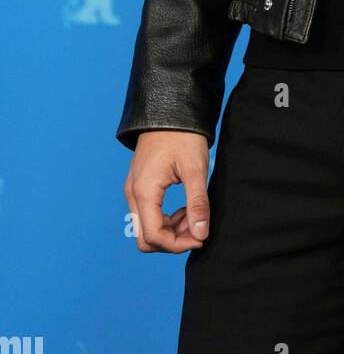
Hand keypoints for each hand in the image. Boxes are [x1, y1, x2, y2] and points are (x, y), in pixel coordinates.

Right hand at [123, 131, 211, 253]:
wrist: (170, 109)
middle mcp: (132, 194)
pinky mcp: (139, 185)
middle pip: (145, 237)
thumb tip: (201, 234)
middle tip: (197, 226)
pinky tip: (184, 208)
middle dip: (172, 240)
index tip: (201, 237)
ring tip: (194, 214)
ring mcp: (134, 190)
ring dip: (170, 230)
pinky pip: (148, 214)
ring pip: (146, 227)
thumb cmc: (183, 136)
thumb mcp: (195, 169)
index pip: (153, 237)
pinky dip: (166, 218)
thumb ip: (197, 203)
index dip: (178, 244)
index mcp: (144, 191)